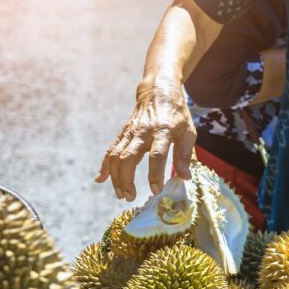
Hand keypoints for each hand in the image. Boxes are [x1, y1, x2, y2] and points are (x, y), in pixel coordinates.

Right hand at [96, 76, 195, 200]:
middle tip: (130, 197)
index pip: (157, 154)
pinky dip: (104, 166)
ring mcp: (130, 132)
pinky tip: (100, 179)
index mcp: (162, 131)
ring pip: (116, 156)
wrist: (158, 91)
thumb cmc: (176, 114)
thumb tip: (184, 177)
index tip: (156, 190)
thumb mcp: (188, 132)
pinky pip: (110, 150)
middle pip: (128, 157)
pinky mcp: (123, 133)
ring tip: (121, 195)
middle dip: (126, 179)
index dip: (155, 173)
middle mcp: (143, 132)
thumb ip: (185, 155)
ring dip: (115, 177)